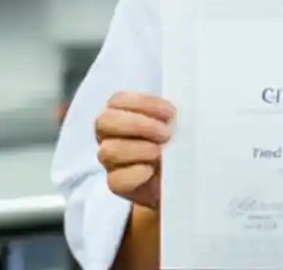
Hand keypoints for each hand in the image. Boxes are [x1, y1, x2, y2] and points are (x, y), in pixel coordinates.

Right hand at [95, 91, 174, 209]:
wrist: (177, 178)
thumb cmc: (173, 143)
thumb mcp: (174, 124)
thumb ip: (169, 115)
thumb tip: (174, 114)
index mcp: (120, 113)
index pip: (118, 100)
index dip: (143, 103)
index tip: (169, 113)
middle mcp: (109, 134)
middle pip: (105, 121)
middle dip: (137, 124)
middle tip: (165, 133)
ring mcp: (110, 160)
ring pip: (108, 151)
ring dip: (138, 149)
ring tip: (160, 152)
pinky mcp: (116, 183)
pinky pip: (116, 179)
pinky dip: (135, 173)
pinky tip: (150, 170)